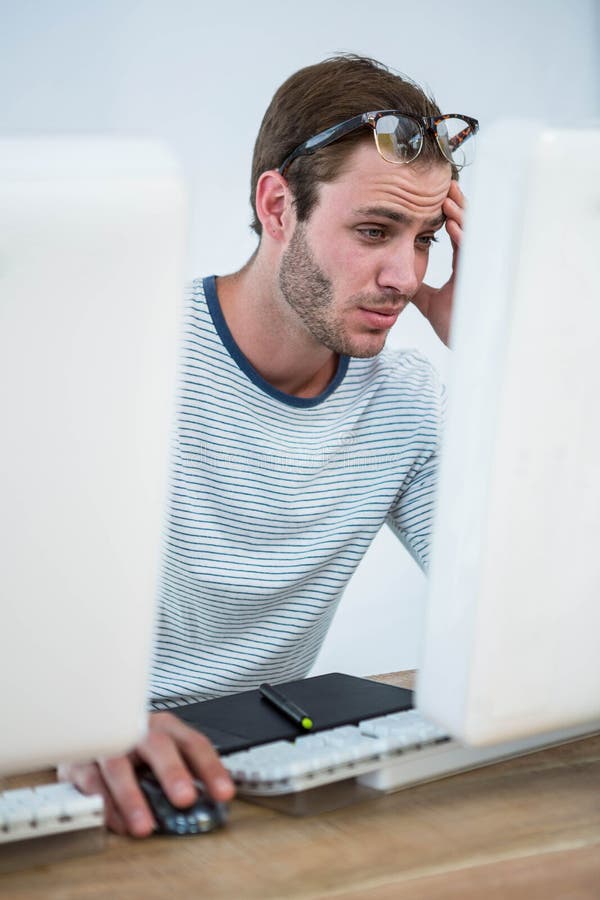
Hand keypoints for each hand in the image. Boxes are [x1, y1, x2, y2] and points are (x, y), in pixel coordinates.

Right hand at [58, 711, 235, 836]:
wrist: (88, 728)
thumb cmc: (132, 747)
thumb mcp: (161, 753)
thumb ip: (182, 774)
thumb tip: (208, 803)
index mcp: (165, 727)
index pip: (193, 744)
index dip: (210, 768)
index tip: (223, 793)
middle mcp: (138, 731)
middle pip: (158, 746)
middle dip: (172, 772)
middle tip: (185, 799)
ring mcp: (108, 743)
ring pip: (119, 765)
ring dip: (132, 798)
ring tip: (145, 826)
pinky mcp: (81, 761)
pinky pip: (90, 783)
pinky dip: (104, 805)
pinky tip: (116, 823)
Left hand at [411, 180, 464, 346]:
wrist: (469, 347)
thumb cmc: (455, 325)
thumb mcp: (430, 303)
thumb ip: (418, 289)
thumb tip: (400, 281)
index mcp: (465, 267)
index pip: (457, 233)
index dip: (448, 215)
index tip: (436, 198)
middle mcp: (476, 264)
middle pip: (469, 226)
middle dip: (458, 205)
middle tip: (445, 185)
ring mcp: (480, 270)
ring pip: (473, 234)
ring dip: (460, 214)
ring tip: (445, 197)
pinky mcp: (481, 279)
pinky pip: (471, 252)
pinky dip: (461, 236)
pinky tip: (449, 223)